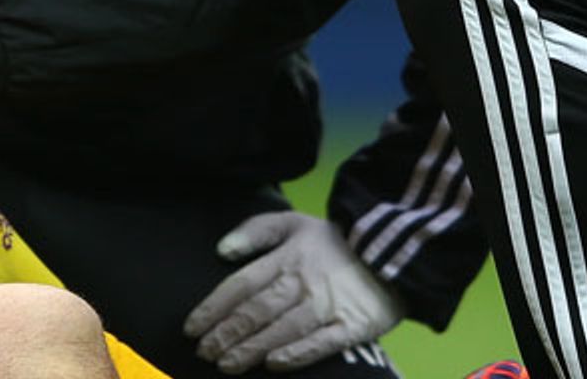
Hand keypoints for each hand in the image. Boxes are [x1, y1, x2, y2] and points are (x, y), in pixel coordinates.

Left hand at [185, 212, 403, 373]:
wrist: (394, 250)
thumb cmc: (334, 240)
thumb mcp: (293, 222)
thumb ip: (255, 231)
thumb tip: (221, 250)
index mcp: (286, 257)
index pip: (240, 285)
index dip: (213, 307)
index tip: (191, 328)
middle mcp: (303, 282)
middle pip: (256, 311)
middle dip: (226, 334)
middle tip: (203, 352)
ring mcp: (328, 305)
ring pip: (282, 329)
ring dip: (252, 348)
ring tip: (227, 365)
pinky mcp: (353, 326)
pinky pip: (322, 343)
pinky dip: (297, 354)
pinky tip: (274, 365)